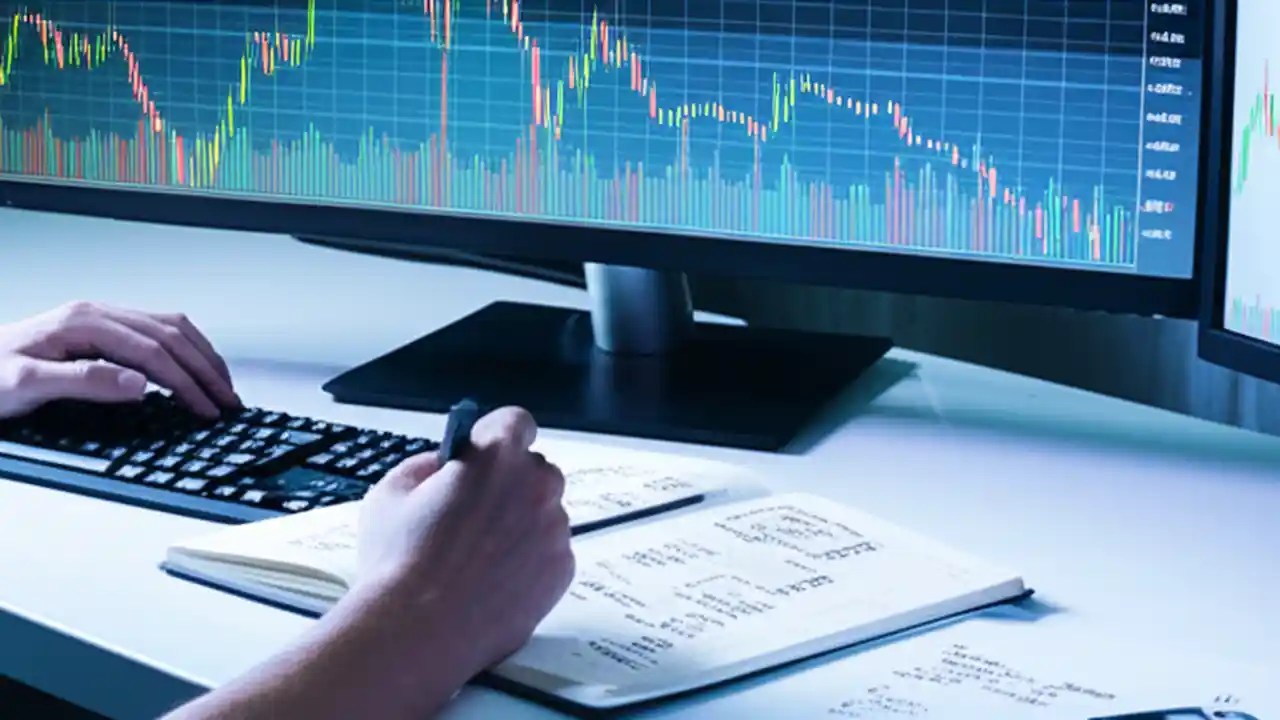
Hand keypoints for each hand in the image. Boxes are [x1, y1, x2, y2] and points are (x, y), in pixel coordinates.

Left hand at [0, 301, 238, 419]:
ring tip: (222, 384)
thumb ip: (84, 382)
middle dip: (205, 369)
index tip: (206, 408)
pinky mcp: (102, 329)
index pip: (152, 350)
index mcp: (83, 323)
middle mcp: (97, 313)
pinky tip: (193, 367)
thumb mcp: (25, 385)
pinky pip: (157, 330)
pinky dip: (186, 349)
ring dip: (202, 355)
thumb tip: (139, 382)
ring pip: (170, 327)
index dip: (185, 381)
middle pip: (170, 334)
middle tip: (229, 400)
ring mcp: (101, 318)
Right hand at [357, 406, 574, 677]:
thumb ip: (426, 464)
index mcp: (496, 456)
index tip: (486, 450)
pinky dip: (531, 559)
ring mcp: (554, 528)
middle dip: (509, 482)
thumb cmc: (400, 565)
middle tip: (475, 511)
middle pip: (534, 468)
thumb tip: (444, 465)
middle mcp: (535, 485)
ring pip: (545, 512)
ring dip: (522, 522)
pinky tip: (494, 577)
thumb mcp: (390, 492)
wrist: (418, 632)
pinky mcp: (562, 568)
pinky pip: (551, 551)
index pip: (515, 420)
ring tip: (480, 554)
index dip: (496, 434)